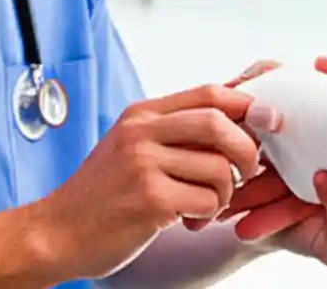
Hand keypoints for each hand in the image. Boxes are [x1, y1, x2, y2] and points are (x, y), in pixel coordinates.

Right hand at [32, 84, 277, 280]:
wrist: (56, 232)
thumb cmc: (101, 195)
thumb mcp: (131, 147)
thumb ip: (173, 131)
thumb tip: (235, 119)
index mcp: (141, 114)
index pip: (209, 93)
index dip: (248, 104)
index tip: (270, 120)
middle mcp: (141, 132)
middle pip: (219, 122)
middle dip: (247, 149)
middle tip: (249, 171)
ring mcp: (143, 164)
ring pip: (219, 167)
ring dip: (226, 192)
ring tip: (207, 205)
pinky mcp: (149, 198)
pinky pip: (207, 201)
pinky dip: (209, 215)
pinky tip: (189, 221)